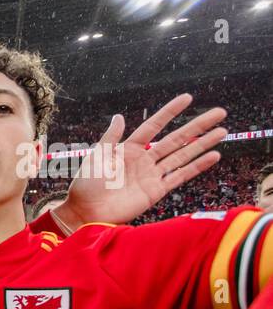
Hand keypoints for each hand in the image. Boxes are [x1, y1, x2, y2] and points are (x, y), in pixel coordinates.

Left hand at [56, 94, 225, 228]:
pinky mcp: (157, 190)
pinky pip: (180, 176)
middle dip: (197, 126)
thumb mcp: (97, 156)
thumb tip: (119, 116)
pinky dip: (197, 166)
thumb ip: (111, 137)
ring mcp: (152, 175)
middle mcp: (144, 160)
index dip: (169, 112)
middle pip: (176, 139)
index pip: (154, 126)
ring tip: (222, 131)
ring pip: (183, 155)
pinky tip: (214, 156)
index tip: (188, 98)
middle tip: (219, 113)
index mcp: (129, 149)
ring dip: (203, 143)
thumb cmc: (87, 184)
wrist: (86, 211)